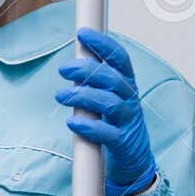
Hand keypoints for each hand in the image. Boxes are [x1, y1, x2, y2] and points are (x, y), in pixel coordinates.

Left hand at [55, 27, 155, 194]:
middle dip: (87, 70)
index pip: (119, 59)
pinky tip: (72, 122)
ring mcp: (127, 121)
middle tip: (64, 68)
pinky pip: (107, 133)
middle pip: (112, 78)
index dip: (103, 44)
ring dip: (83, 96)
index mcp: (126, 86)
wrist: (132, 161)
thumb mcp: (105, 101)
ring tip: (61, 95)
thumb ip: (93, 85)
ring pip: (109, 103)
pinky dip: (89, 126)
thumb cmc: (115, 126)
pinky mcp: (122, 143)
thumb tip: (73, 64)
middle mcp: (129, 100)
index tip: (83, 34)